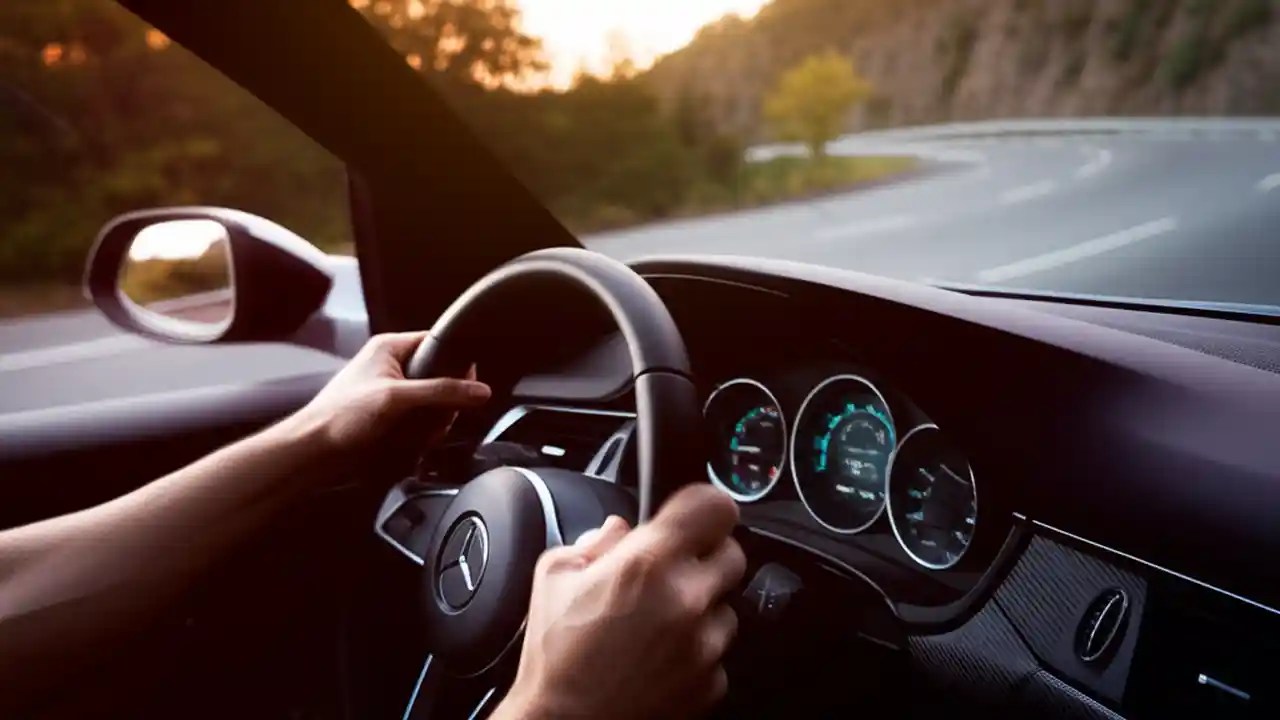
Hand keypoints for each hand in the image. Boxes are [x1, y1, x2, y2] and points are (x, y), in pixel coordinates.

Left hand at [285, 331, 490, 452]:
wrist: (314, 452)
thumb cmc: (342, 416)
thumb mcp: (397, 398)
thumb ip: (441, 391)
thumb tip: (480, 390)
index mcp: (390, 348)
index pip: (436, 342)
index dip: (455, 363)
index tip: (466, 385)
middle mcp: (392, 367)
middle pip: (440, 378)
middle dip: (442, 403)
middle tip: (433, 418)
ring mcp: (392, 394)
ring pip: (433, 404)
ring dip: (432, 422)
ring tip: (416, 434)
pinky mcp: (390, 418)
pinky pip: (421, 422)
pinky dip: (421, 434)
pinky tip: (412, 443)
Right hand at [495, 485, 745, 719]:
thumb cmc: (555, 658)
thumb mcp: (554, 576)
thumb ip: (594, 541)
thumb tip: (617, 531)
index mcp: (649, 562)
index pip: (715, 506)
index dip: (703, 506)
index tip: (692, 515)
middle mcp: (687, 600)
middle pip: (731, 553)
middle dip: (702, 557)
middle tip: (667, 573)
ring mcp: (705, 646)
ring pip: (725, 607)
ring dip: (700, 608)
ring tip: (655, 626)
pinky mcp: (712, 683)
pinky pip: (717, 653)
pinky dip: (696, 652)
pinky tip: (659, 658)